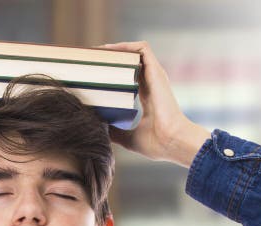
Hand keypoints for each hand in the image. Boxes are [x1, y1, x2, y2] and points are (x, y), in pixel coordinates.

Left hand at [99, 41, 210, 167]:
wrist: (171, 141)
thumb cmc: (154, 143)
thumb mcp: (126, 136)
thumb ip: (114, 130)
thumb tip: (97, 127)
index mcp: (146, 96)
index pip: (128, 77)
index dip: (112, 73)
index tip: (94, 74)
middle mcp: (151, 83)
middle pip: (130, 63)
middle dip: (110, 59)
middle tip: (89, 60)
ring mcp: (155, 76)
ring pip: (134, 53)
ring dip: (115, 49)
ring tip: (95, 52)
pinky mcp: (157, 71)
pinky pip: (142, 48)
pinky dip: (125, 46)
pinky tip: (108, 50)